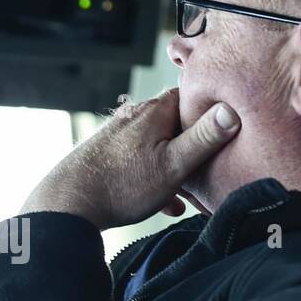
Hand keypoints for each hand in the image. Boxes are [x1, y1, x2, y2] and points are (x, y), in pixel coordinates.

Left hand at [21, 89, 240, 229]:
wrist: (69, 204)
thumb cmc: (123, 185)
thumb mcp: (174, 164)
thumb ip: (204, 138)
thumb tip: (231, 111)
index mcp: (155, 111)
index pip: (192, 96)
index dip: (212, 110)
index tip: (226, 130)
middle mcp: (134, 116)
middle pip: (176, 123)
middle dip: (194, 145)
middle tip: (210, 169)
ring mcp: (119, 135)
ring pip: (159, 146)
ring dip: (175, 168)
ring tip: (189, 194)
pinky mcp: (107, 155)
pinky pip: (141, 163)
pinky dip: (155, 179)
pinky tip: (164, 204)